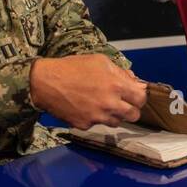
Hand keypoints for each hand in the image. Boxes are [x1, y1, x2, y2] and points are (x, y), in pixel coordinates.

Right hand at [29, 54, 147, 129]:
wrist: (45, 82)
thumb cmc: (72, 68)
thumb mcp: (100, 61)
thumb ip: (120, 72)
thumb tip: (135, 81)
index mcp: (116, 85)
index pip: (141, 98)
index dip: (139, 97)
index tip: (134, 95)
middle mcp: (110, 104)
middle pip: (134, 115)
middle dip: (131, 109)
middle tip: (122, 103)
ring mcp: (98, 117)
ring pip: (117, 122)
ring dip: (114, 115)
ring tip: (102, 104)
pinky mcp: (85, 125)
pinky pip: (98, 125)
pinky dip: (96, 118)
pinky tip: (87, 108)